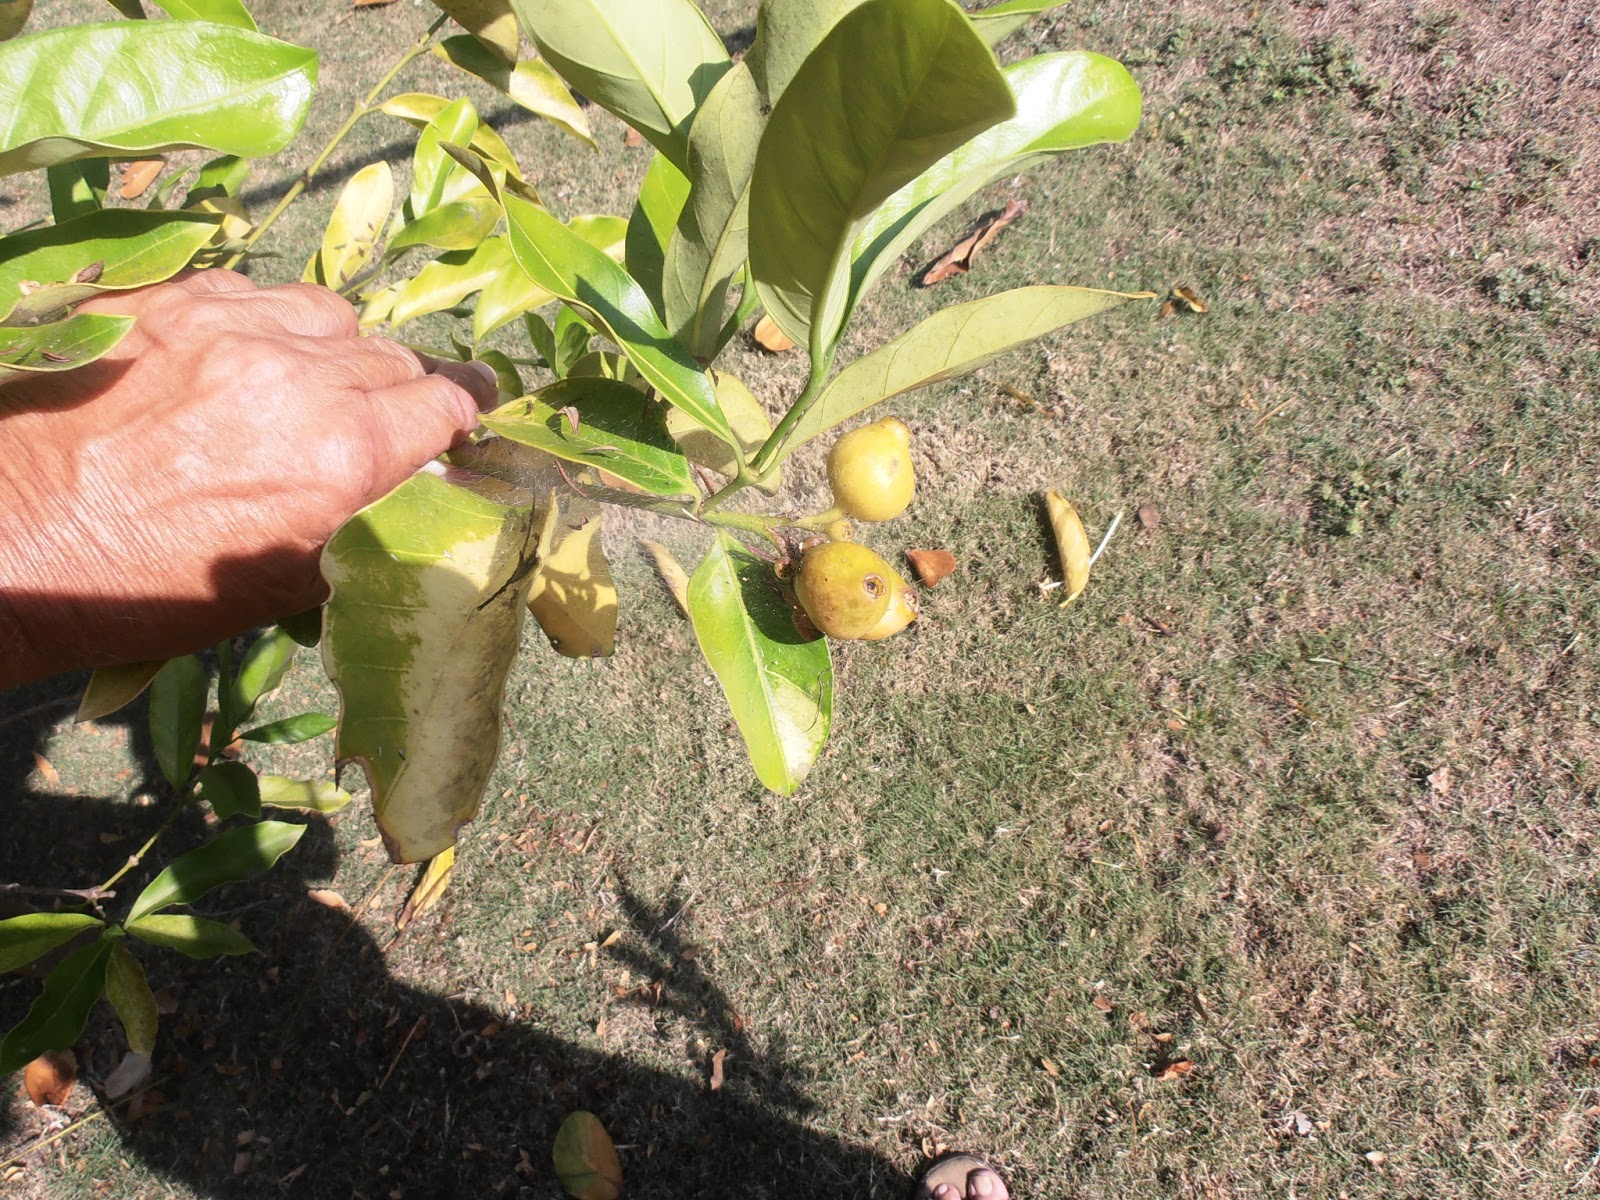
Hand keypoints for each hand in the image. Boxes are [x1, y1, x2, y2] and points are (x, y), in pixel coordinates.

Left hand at [0, 270, 498, 686]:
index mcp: (340, 457)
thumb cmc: (146, 588)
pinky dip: (264, 319)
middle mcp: (299, 377)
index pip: (444, 405)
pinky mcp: (167, 298)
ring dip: (335, 347)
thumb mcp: (283, 587)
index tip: (474, 411)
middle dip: (399, 391)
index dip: (467, 410)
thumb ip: (362, 528)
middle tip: (382, 416)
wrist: (13, 540)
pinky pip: (253, 289)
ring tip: (308, 379)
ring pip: (330, 314)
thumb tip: (405, 498)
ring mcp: (228, 326)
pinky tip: (241, 355)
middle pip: (394, 359)